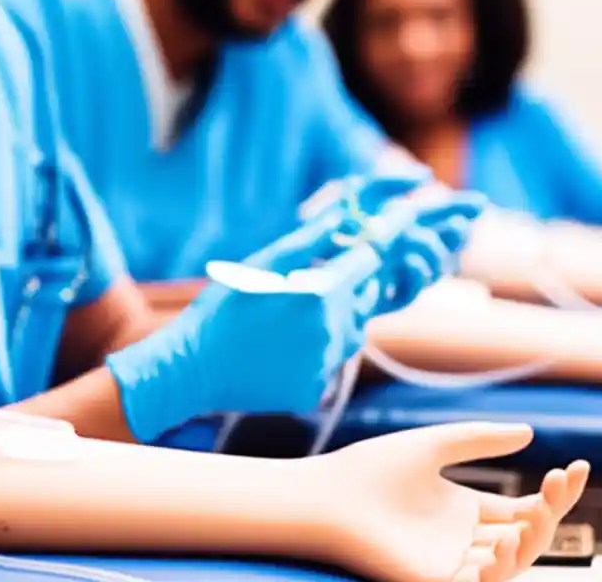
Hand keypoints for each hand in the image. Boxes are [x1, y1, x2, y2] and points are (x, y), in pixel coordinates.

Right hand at [107, 177, 482, 442]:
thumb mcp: (263, 264)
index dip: (390, 236)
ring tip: (276, 324)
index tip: (410, 213)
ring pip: (347, 331)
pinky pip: (328, 361)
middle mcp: (333, 329)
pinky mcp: (316, 389)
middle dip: (344, 285)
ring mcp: (327, 363)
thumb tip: (349, 212)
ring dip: (327, 320)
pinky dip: (309, 351)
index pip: (372, 258)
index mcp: (321, 292)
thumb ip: (313, 239)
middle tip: (300, 287)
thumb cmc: (222, 309)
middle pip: (363, 297)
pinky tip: (272, 352)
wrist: (192, 369)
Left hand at [309, 423, 588, 581]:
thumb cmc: (370, 470)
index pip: (523, 509)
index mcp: (462, 509)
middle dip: (551, 513)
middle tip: (556, 484)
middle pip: (527, 537)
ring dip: (532, 542)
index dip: (554, 494)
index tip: (576, 467)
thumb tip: (529, 431)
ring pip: (512, 564)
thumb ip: (479, 439)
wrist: (328, 495)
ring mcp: (449, 563)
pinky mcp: (434, 581)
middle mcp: (461, 539)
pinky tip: (503, 540)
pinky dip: (499, 568)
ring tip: (532, 512)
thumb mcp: (433, 445)